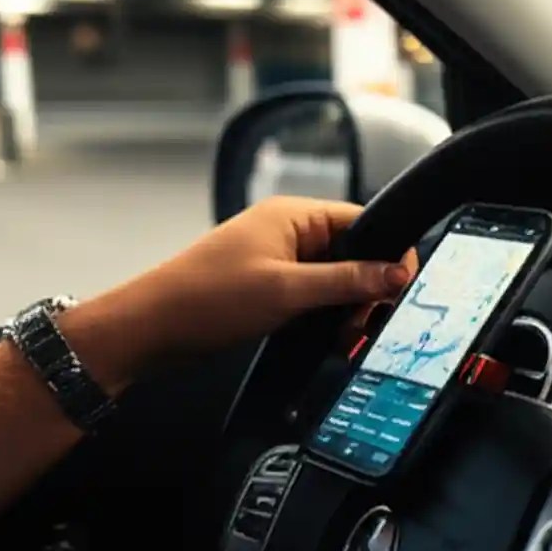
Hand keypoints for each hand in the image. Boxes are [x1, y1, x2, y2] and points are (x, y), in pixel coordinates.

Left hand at [61, 197, 413, 391]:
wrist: (150, 329)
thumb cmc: (206, 298)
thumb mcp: (287, 290)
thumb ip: (347, 280)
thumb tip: (396, 272)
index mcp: (295, 215)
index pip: (364, 222)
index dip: (388, 253)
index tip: (401, 288)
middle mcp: (289, 231)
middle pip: (353, 253)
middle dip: (365, 289)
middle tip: (362, 322)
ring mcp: (278, 259)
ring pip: (335, 279)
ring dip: (344, 307)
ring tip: (340, 334)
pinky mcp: (268, 286)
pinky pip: (313, 295)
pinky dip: (323, 315)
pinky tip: (322, 335)